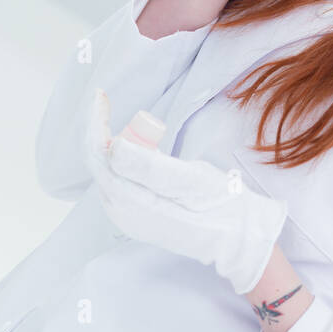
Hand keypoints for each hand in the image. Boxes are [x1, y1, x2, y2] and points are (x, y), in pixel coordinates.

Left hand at [86, 88, 287, 294]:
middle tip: (143, 120)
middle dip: (111, 132)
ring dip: (125, 145)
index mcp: (127, 202)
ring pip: (113, 168)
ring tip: (154, 137)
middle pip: (101, 160)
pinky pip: (125, 178)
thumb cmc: (219, 206)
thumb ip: (149, 165)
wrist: (237, 237)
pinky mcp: (139, 213)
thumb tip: (112, 145)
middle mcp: (120, 211)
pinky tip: (153, 152)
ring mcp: (128, 214)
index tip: (100, 94)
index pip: (96, 154)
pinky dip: (133, 158)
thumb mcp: (190, 179)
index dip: (95, 122)